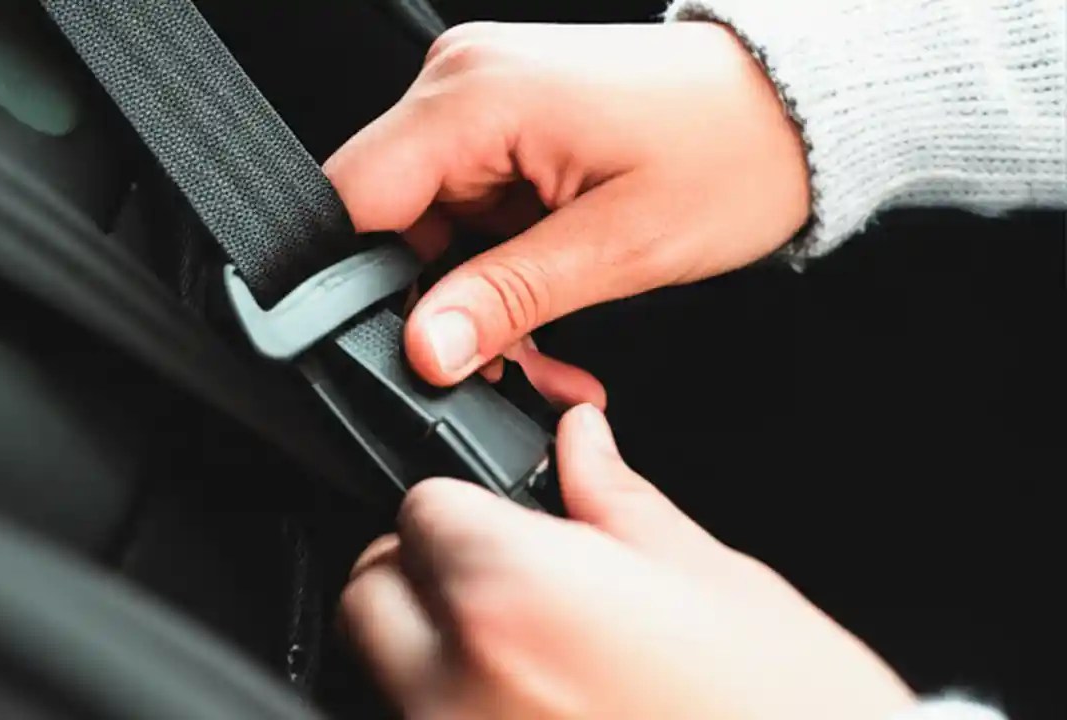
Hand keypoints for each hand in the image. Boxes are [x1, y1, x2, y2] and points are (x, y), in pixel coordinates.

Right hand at [324, 21, 810, 406]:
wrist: (793, 110)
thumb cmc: (732, 154)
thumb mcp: (617, 248)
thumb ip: (504, 298)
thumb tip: (424, 347)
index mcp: (475, 97)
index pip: (351, 197)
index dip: (354, 286)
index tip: (396, 347)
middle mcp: (462, 83)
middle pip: (383, 217)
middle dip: (429, 303)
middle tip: (494, 362)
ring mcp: (481, 98)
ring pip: (423, 225)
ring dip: (469, 294)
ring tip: (537, 342)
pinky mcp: (503, 120)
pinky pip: (462, 207)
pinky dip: (489, 265)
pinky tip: (535, 304)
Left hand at [340, 405, 915, 719]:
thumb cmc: (788, 710)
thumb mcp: (709, 577)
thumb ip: (614, 500)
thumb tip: (580, 441)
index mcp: (514, 592)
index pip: (419, 507)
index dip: (463, 501)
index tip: (498, 515)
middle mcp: (458, 681)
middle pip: (373, 592)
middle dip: (423, 570)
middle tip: (505, 579)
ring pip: (387, 671)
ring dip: (432, 646)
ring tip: (535, 651)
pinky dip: (455, 704)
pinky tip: (536, 700)